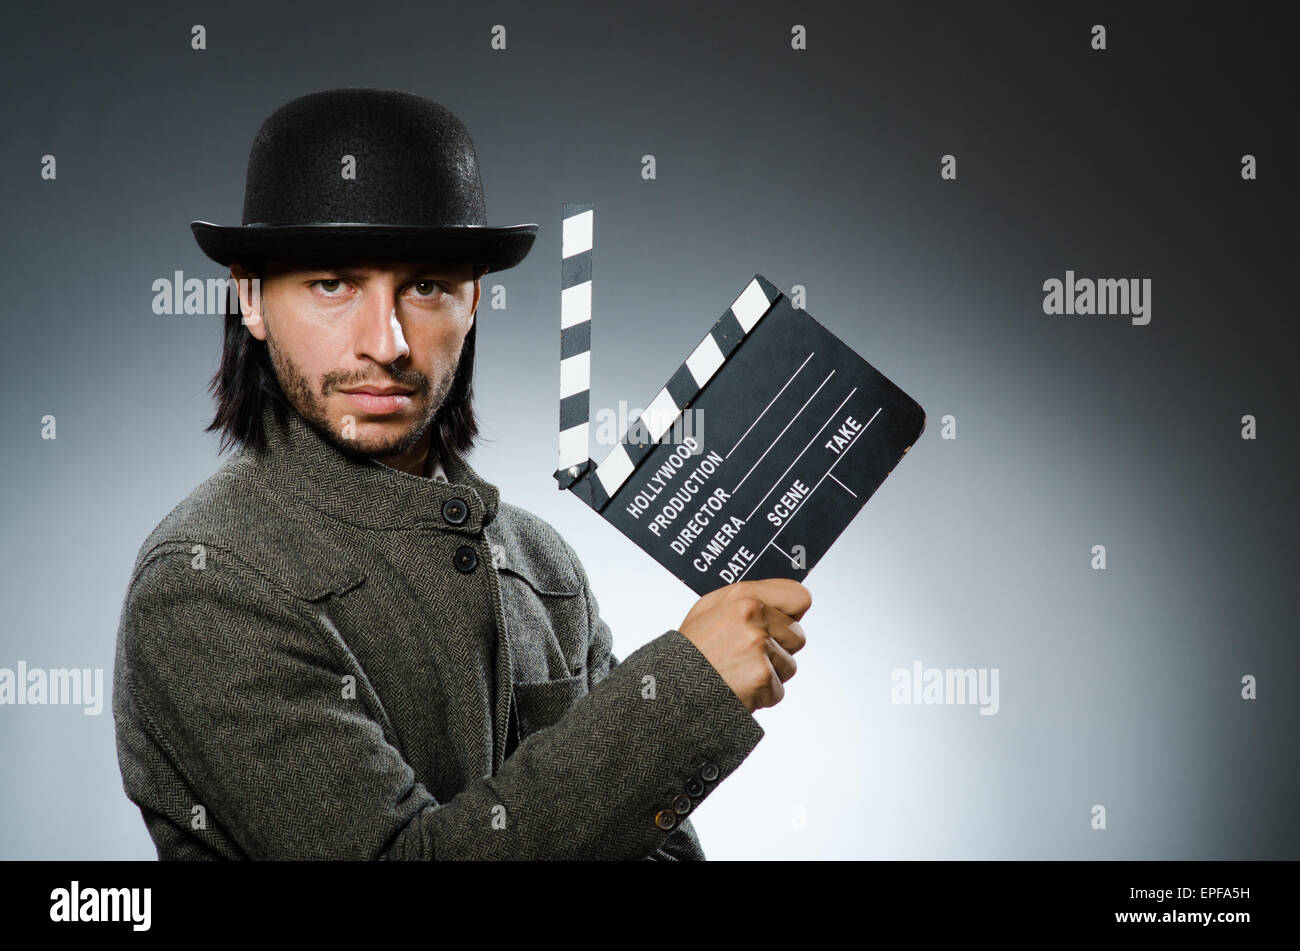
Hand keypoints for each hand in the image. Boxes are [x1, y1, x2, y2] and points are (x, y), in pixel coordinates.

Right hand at [676, 578, 809, 713]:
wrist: (671, 689)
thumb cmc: (691, 651)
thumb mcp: (710, 610)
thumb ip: (749, 600)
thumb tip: (790, 601)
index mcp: (743, 595)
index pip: (800, 597)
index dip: (790, 616)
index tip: (776, 627)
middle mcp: (752, 614)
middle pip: (798, 636)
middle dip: (778, 650)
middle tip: (746, 656)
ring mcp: (758, 644)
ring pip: (789, 665)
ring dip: (769, 674)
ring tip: (738, 672)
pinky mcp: (761, 674)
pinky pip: (778, 690)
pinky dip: (761, 696)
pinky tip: (737, 688)